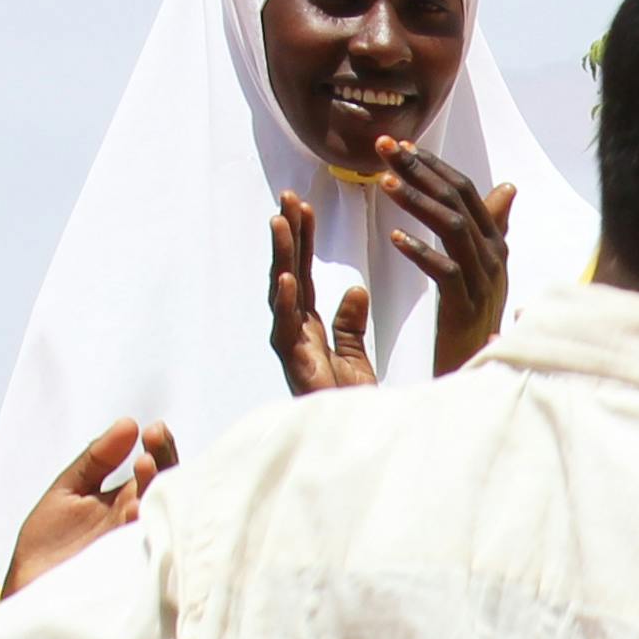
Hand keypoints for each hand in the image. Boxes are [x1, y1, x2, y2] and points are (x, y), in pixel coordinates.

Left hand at [3, 416, 176, 595]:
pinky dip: (141, 526)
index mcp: (125, 501)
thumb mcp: (68, 489)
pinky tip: (136, 509)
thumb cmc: (47, 546)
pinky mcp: (131, 570)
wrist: (28, 591)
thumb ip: (96, 458)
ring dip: (155, 489)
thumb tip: (129, 424)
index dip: (157, 448)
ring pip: (161, 514)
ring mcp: (136, 546)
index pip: (154, 469)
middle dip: (163, 461)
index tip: (151, 429)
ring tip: (145, 467)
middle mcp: (137, 522)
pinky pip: (147, 547)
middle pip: (166, 488)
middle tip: (154, 441)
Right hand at [269, 195, 378, 395]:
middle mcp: (294, 333)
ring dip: (281, 257)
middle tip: (288, 198)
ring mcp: (291, 348)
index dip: (303, 240)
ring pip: (281, 294)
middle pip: (288, 273)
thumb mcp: (354, 358)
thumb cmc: (350, 405)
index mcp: (308, 327)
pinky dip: (285, 303)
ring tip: (281, 223)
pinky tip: (286, 278)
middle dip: (287, 236)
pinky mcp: (294, 367)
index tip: (305, 206)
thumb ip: (350, 324)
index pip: (303, 273)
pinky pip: (286, 330)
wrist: (357, 440)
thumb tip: (355, 289)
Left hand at [384, 145, 519, 375]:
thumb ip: (490, 229)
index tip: (401, 145)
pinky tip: (395, 237)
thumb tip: (507, 189)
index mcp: (495, 245)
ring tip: (385, 181)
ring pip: (453, 228)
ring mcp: (484, 283)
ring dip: (418, 201)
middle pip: (458, 200)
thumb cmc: (475, 323)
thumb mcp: (484, 271)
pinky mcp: (468, 308)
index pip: (467, 191)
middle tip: (385, 148)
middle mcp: (494, 258)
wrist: (480, 374)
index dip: (434, 165)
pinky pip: (446, 271)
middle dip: (420, 170)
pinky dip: (420, 252)